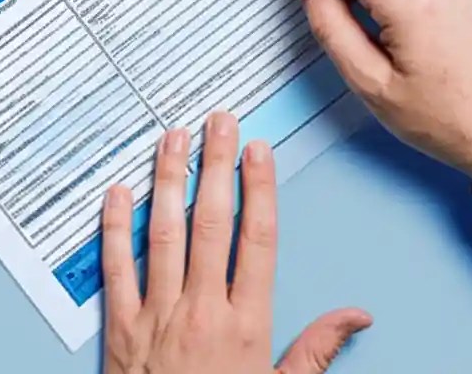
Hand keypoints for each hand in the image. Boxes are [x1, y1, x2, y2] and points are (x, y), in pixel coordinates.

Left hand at [102, 112, 371, 373]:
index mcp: (246, 324)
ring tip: (172, 138)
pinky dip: (114, 228)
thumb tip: (357, 314)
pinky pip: (115, 268)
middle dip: (217, 167)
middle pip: (212, 224)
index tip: (258, 152)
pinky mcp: (119, 327)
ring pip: (164, 234)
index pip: (257, 241)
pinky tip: (117, 192)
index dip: (259, 190)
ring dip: (168, 182)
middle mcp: (201, 311)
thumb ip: (316, 349)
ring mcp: (157, 315)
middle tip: (219, 122)